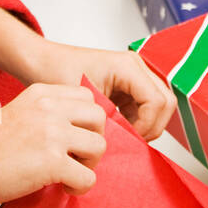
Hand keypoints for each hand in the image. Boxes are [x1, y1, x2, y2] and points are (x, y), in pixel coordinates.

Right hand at [0, 83, 107, 204]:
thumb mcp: (20, 112)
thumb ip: (47, 113)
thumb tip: (77, 130)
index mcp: (42, 93)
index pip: (88, 97)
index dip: (87, 120)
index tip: (76, 137)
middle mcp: (50, 108)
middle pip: (99, 118)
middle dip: (93, 139)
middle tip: (77, 157)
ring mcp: (53, 133)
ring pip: (99, 146)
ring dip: (88, 164)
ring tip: (69, 173)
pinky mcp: (53, 161)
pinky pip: (89, 176)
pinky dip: (80, 186)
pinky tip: (63, 187)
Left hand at [26, 40, 176, 142]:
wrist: (41, 62)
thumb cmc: (55, 72)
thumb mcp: (83, 101)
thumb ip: (109, 122)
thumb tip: (127, 145)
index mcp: (127, 66)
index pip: (157, 101)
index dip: (147, 125)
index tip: (129, 138)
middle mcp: (136, 67)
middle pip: (166, 103)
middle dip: (152, 126)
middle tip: (132, 141)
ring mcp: (134, 76)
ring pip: (159, 106)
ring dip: (146, 125)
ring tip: (124, 137)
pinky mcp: (128, 86)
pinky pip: (146, 107)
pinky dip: (138, 122)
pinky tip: (120, 130)